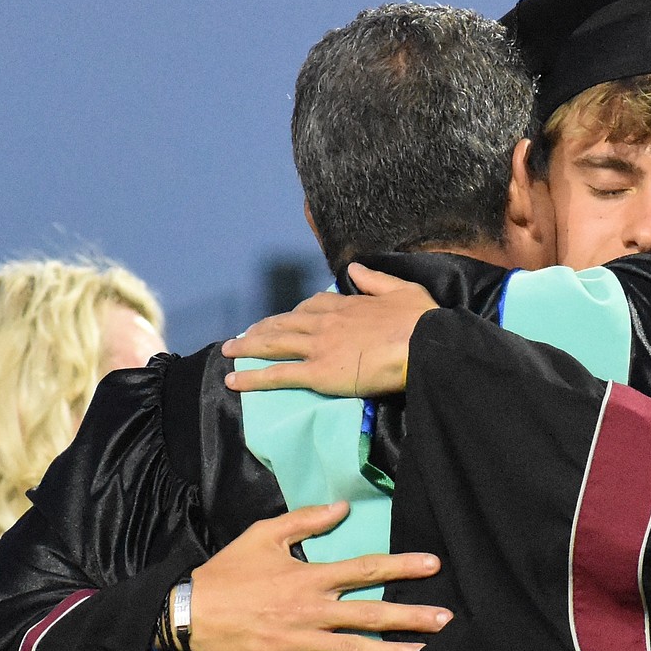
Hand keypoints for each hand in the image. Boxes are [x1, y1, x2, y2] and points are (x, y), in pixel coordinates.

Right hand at [188, 501, 448, 650]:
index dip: (401, 567)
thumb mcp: (262, 535)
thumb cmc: (226, 574)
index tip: (433, 567)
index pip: (365, 570)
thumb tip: (342, 507)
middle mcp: (312, 611)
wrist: (187, 617)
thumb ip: (305, 520)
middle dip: (411, 617)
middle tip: (446, 620)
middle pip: (371, 614)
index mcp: (309, 577)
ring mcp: (300, 645)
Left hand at [221, 263, 438, 396]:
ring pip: (274, 345)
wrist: (422, 344)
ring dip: (248, 347)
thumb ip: (375, 280)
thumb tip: (353, 268)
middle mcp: (325, 323)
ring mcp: (318, 347)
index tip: (284, 318)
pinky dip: (253, 377)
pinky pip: (278, 374)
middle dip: (262, 329)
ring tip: (228, 352)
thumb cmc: (421, 321)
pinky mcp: (317, 372)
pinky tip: (234, 381)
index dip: (294, 313)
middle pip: (285, 323)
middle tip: (244, 335)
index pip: (312, 306)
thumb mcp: (402, 289)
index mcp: (346, 305)